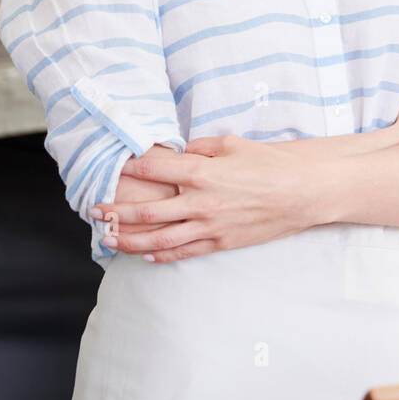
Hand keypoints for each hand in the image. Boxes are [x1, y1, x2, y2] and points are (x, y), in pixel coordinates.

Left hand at [89, 134, 331, 263]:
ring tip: (109, 238)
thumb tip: (180, 152)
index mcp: (202, 173)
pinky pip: (185, 252)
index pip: (154, 171)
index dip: (129, 168)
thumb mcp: (234, 144)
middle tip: (95, 211)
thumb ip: (202, 147)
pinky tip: (145, 253)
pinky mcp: (221, 242)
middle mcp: (201, 202)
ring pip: (160, 239)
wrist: (303, 193)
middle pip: (148, 211)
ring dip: (130, 239)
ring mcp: (210, 226)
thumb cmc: (270, 164)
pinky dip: (161, 255)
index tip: (112, 168)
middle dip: (117, 212)